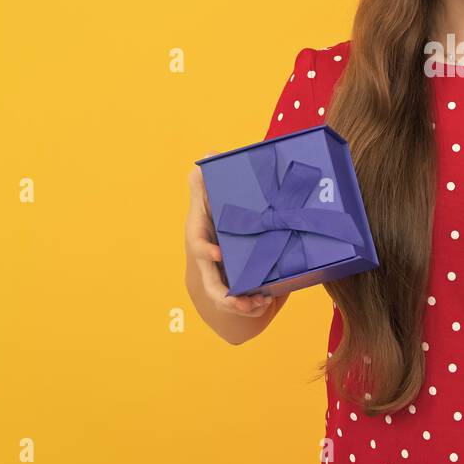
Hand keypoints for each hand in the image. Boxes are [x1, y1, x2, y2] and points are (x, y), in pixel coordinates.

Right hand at [186, 165, 288, 318]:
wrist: (215, 240)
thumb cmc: (212, 215)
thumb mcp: (208, 197)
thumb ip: (207, 180)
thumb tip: (206, 158)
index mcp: (201, 237)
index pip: (199, 246)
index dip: (207, 251)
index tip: (219, 253)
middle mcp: (206, 262)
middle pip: (211, 286)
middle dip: (228, 298)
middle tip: (247, 300)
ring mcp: (217, 277)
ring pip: (224, 300)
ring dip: (242, 306)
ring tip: (260, 303)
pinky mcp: (230, 287)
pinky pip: (238, 304)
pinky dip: (250, 306)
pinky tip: (264, 302)